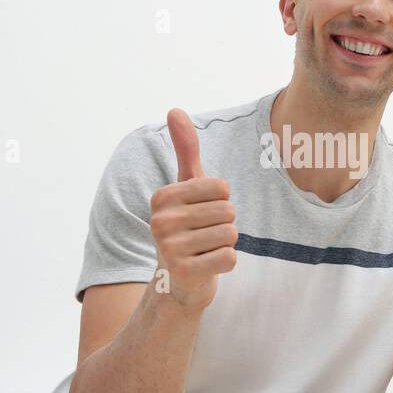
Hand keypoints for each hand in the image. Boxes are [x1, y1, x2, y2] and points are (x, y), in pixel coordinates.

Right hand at [150, 108, 238, 311]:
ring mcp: (170, 248)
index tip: (201, 215)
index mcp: (162, 197)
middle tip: (204, 236)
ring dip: (225, 245)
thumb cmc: (187, 228)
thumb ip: (185, 150)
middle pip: (228, 211)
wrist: (177, 283)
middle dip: (224, 225)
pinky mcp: (185, 272)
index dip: (221, 202)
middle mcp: (161, 221)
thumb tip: (174, 110)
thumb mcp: (186, 188)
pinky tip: (206, 267)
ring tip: (205, 250)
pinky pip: (230, 258)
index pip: (221, 187)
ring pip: (231, 234)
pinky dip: (225, 264)